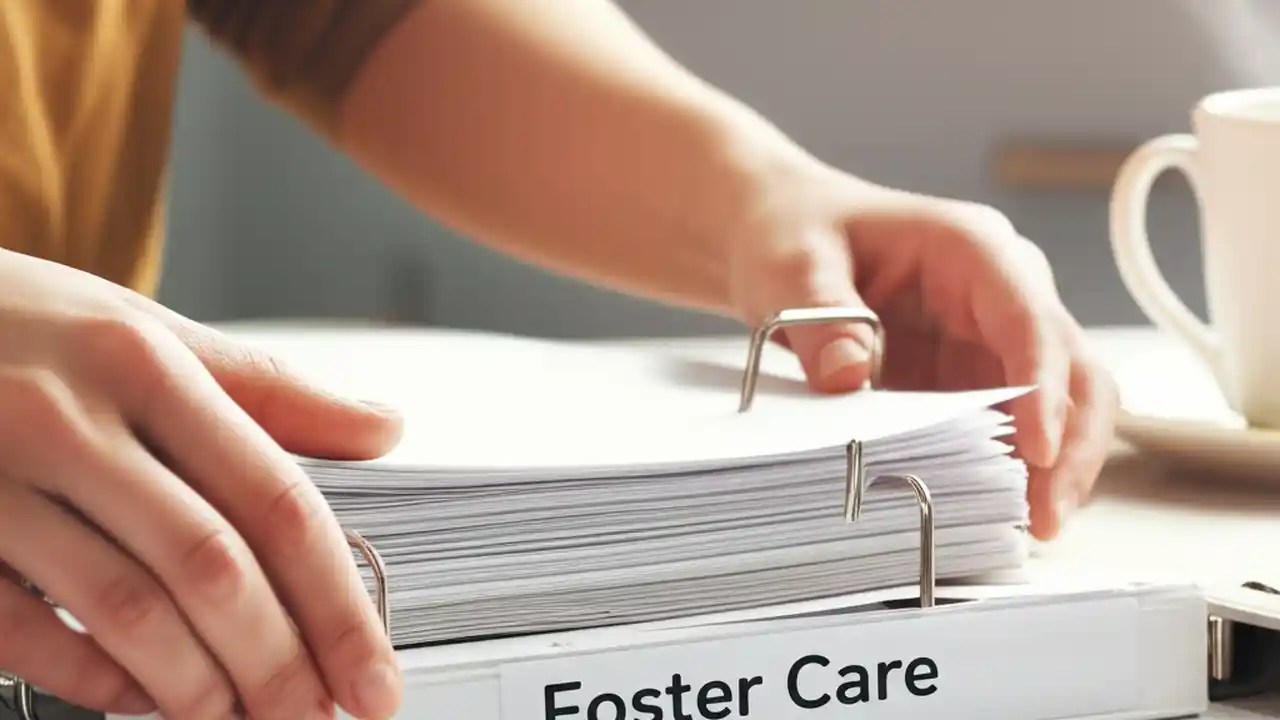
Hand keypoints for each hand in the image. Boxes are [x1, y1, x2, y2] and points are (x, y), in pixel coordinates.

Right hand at [0, 250, 403, 717]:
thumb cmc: (30, 328)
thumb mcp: (150, 334)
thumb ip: (270, 390)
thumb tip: (382, 429)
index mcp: (146, 366)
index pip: (272, 501)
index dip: (335, 602)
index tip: (371, 673)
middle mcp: (71, 420)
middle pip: (210, 566)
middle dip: (278, 663)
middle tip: (316, 716)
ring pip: (125, 609)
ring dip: (197, 686)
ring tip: (241, 719)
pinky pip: (19, 629)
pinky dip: (91, 678)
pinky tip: (141, 698)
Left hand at [722, 160, 1118, 539]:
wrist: (780, 234)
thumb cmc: (796, 234)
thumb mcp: (791, 268)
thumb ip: (821, 318)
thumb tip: (849, 378)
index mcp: (971, 248)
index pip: (1030, 319)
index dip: (1044, 387)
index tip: (1040, 450)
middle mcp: (1002, 292)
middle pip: (1074, 368)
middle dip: (1073, 444)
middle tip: (1045, 517)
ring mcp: (991, 338)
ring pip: (1058, 407)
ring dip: (1050, 469)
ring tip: (1026, 531)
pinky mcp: (970, 378)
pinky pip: (1007, 429)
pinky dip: (1006, 471)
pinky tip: (989, 513)